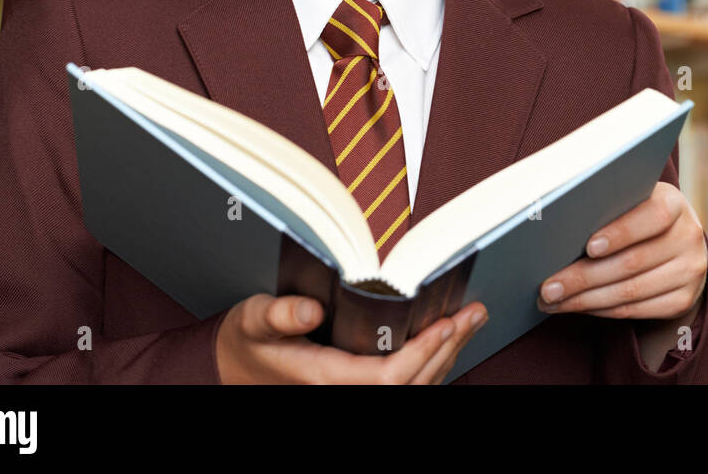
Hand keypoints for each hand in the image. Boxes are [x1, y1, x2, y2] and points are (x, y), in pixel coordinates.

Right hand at [215, 294, 487, 383]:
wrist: (232, 371)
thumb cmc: (246, 343)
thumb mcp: (253, 320)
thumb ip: (279, 314)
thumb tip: (311, 309)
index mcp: (326, 380)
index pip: (388, 377)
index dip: (422, 352)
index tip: (446, 322)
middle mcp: (345, 395)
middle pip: (412, 383)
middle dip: (447, 348)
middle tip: (474, 313)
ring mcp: (353, 397)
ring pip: (414, 388)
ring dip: (447, 356)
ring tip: (471, 321)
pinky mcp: (358, 391)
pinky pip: (405, 388)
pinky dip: (431, 366)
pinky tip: (447, 342)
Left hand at [537, 182, 706, 322]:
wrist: (676, 244)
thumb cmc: (636, 216)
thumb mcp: (632, 201)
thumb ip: (607, 206)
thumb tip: (558, 227)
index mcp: (674, 203)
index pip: (652, 216)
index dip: (620, 232)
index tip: (588, 247)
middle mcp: (688, 236)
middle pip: (632, 261)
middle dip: (584, 276)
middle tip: (548, 287)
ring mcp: (690, 270)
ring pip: (631, 291)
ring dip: (586, 299)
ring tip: (552, 301)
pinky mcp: (683, 299)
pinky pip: (636, 310)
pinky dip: (601, 310)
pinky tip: (576, 307)